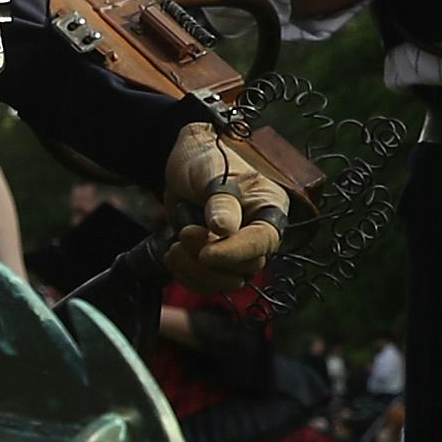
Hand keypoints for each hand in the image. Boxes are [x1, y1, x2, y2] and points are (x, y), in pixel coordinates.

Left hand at [156, 119, 289, 293]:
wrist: (186, 163)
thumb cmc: (205, 159)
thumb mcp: (212, 171)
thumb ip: (221, 200)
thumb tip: (225, 229)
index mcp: (269, 209)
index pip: (264, 241)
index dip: (236, 252)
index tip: (206, 252)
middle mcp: (257, 234)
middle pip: (245, 268)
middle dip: (209, 259)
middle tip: (185, 233)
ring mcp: (236, 250)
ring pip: (225, 281)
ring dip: (194, 271)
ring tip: (175, 245)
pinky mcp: (215, 260)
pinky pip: (206, 282)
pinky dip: (186, 275)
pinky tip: (172, 254)